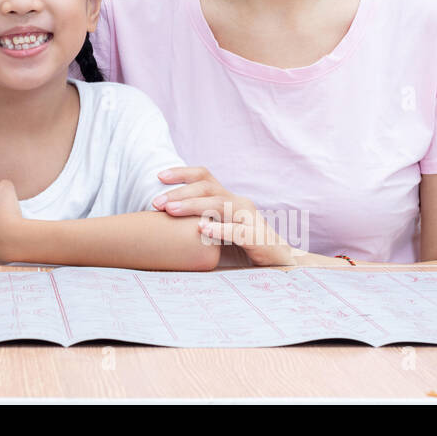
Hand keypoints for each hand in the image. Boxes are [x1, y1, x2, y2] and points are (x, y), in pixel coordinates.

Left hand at [151, 167, 295, 266]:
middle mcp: (239, 203)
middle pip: (208, 188)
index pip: (204, 176)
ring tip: (171, 210)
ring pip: (220, 204)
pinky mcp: (257, 238)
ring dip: (193, 206)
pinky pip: (237, 231)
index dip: (182, 173)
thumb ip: (200, 218)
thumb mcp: (219, 227)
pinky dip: (219, 229)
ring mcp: (250, 219)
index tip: (158, 176)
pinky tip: (201, 229)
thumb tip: (163, 215)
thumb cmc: (242, 245)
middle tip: (156, 202)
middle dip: (180, 193)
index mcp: (228, 198)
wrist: (279, 262)